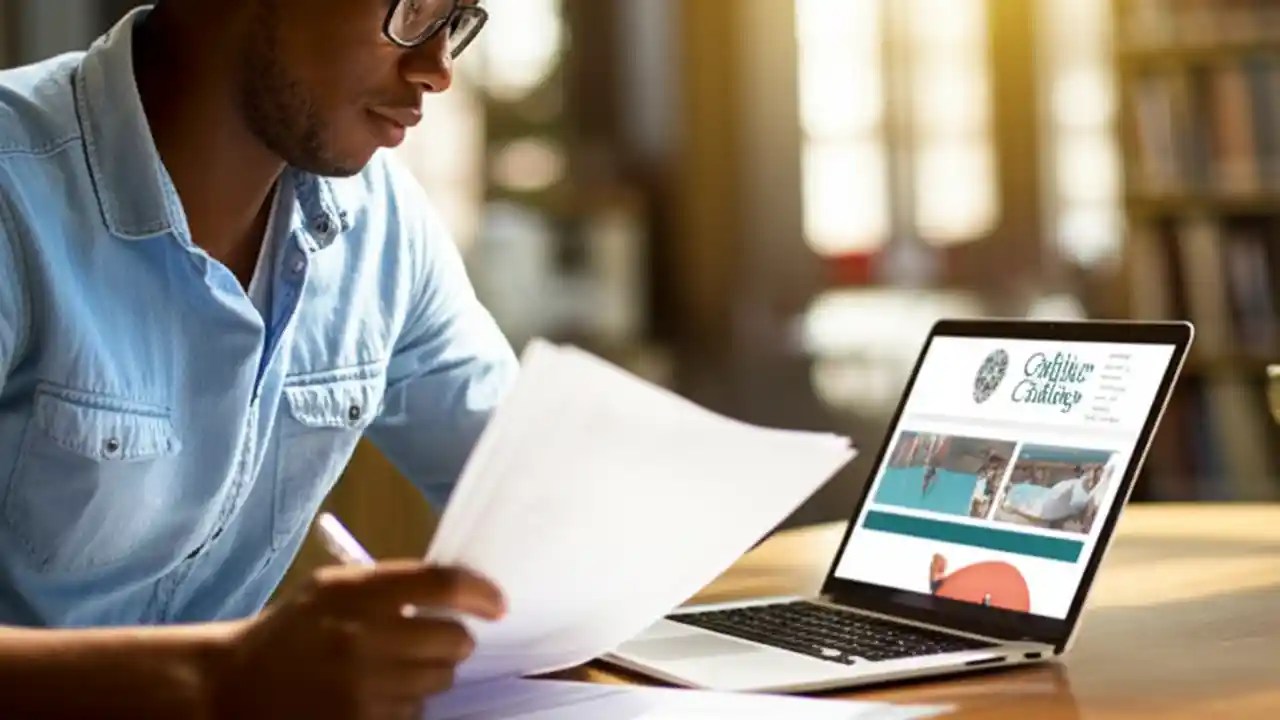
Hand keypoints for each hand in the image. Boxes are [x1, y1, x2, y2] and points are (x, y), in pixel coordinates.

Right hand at [212, 562, 504, 719]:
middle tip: (440, 641)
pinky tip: (375, 696)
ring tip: (394, 669)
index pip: (444, 582)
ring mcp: (364, 686)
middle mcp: (365, 637)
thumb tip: (459, 591)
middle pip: (454, 640)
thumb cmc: (292, 631)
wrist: (233, 687)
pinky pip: (414, 713)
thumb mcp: (333, 589)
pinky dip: (405, 706)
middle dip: (455, 642)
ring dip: (429, 675)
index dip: (481, 593)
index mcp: (358, 591)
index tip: (497, 605)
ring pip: (439, 680)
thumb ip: (389, 584)